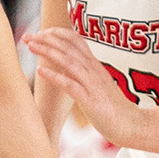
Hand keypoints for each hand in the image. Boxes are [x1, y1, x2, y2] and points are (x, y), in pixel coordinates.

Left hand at [23, 28, 140, 146]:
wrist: (130, 125)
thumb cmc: (112, 108)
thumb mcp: (98, 85)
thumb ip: (85, 74)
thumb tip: (68, 68)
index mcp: (95, 65)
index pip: (76, 40)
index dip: (58, 33)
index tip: (41, 32)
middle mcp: (94, 70)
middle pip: (69, 47)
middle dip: (46, 39)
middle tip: (27, 36)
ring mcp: (92, 84)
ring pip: (68, 61)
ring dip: (48, 52)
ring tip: (31, 46)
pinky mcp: (90, 100)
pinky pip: (70, 84)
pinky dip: (55, 76)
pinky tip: (40, 71)